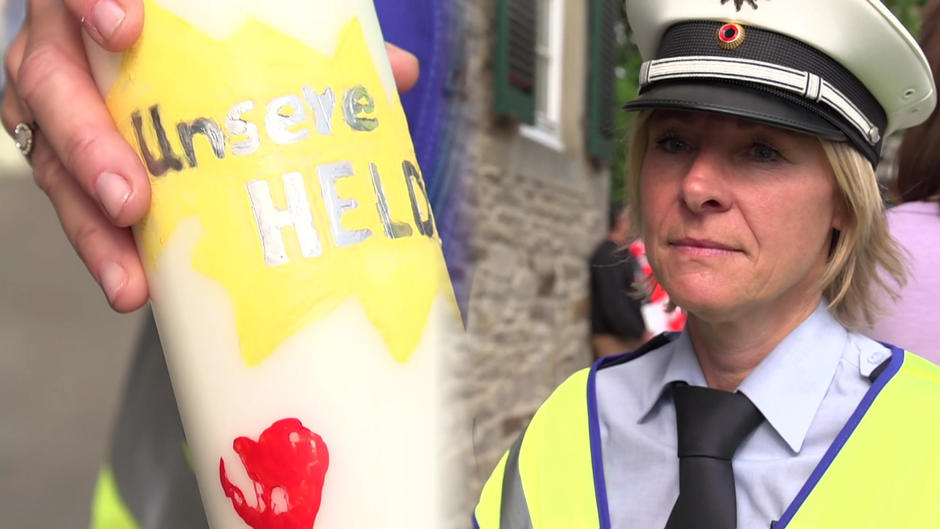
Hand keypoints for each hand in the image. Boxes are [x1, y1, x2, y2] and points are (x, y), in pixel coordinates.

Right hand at [2, 0, 419, 312]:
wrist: (137, 33)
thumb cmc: (190, 31)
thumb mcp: (228, 25)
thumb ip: (297, 39)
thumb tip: (396, 72)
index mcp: (104, 2)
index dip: (90, 0)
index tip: (127, 29)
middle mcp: (64, 48)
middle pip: (51, 87)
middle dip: (89, 145)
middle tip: (134, 198)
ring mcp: (58, 104)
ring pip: (49, 158)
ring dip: (90, 223)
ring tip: (132, 277)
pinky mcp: (65, 156)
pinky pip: (70, 203)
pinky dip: (103, 248)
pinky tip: (135, 285)